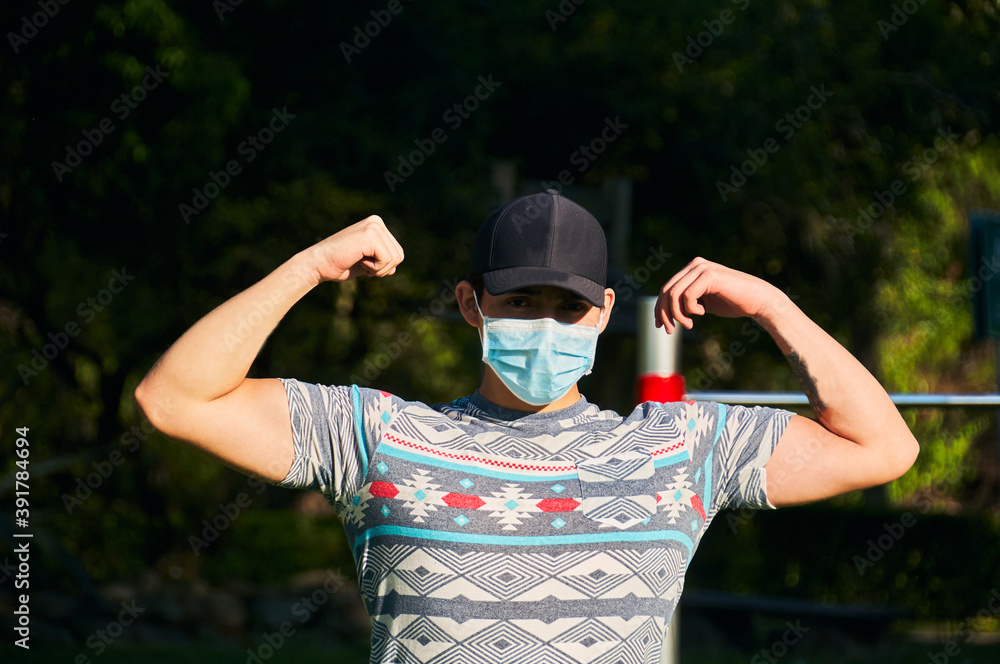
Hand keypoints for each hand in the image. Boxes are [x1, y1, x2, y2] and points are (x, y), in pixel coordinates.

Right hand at [306, 215, 404, 282]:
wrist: (319, 264)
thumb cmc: (340, 264)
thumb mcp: (367, 263)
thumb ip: (381, 262)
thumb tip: (395, 269)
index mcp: (377, 225)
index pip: (398, 253)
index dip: (383, 266)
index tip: (363, 261)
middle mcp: (377, 221)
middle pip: (399, 255)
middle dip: (382, 268)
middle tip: (361, 262)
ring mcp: (374, 226)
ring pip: (395, 259)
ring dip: (377, 268)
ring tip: (359, 260)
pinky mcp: (370, 235)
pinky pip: (387, 260)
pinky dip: (374, 268)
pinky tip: (358, 259)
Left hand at [655, 257, 783, 332]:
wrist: (758, 301)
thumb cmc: (732, 303)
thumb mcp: (703, 302)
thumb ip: (686, 302)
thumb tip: (664, 311)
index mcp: (692, 269)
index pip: (666, 288)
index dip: (659, 308)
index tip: (661, 326)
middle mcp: (695, 265)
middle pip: (666, 290)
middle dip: (664, 313)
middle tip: (670, 330)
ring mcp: (702, 268)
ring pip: (674, 294)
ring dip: (677, 314)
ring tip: (689, 325)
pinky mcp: (709, 275)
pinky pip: (687, 296)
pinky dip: (691, 309)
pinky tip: (703, 312)